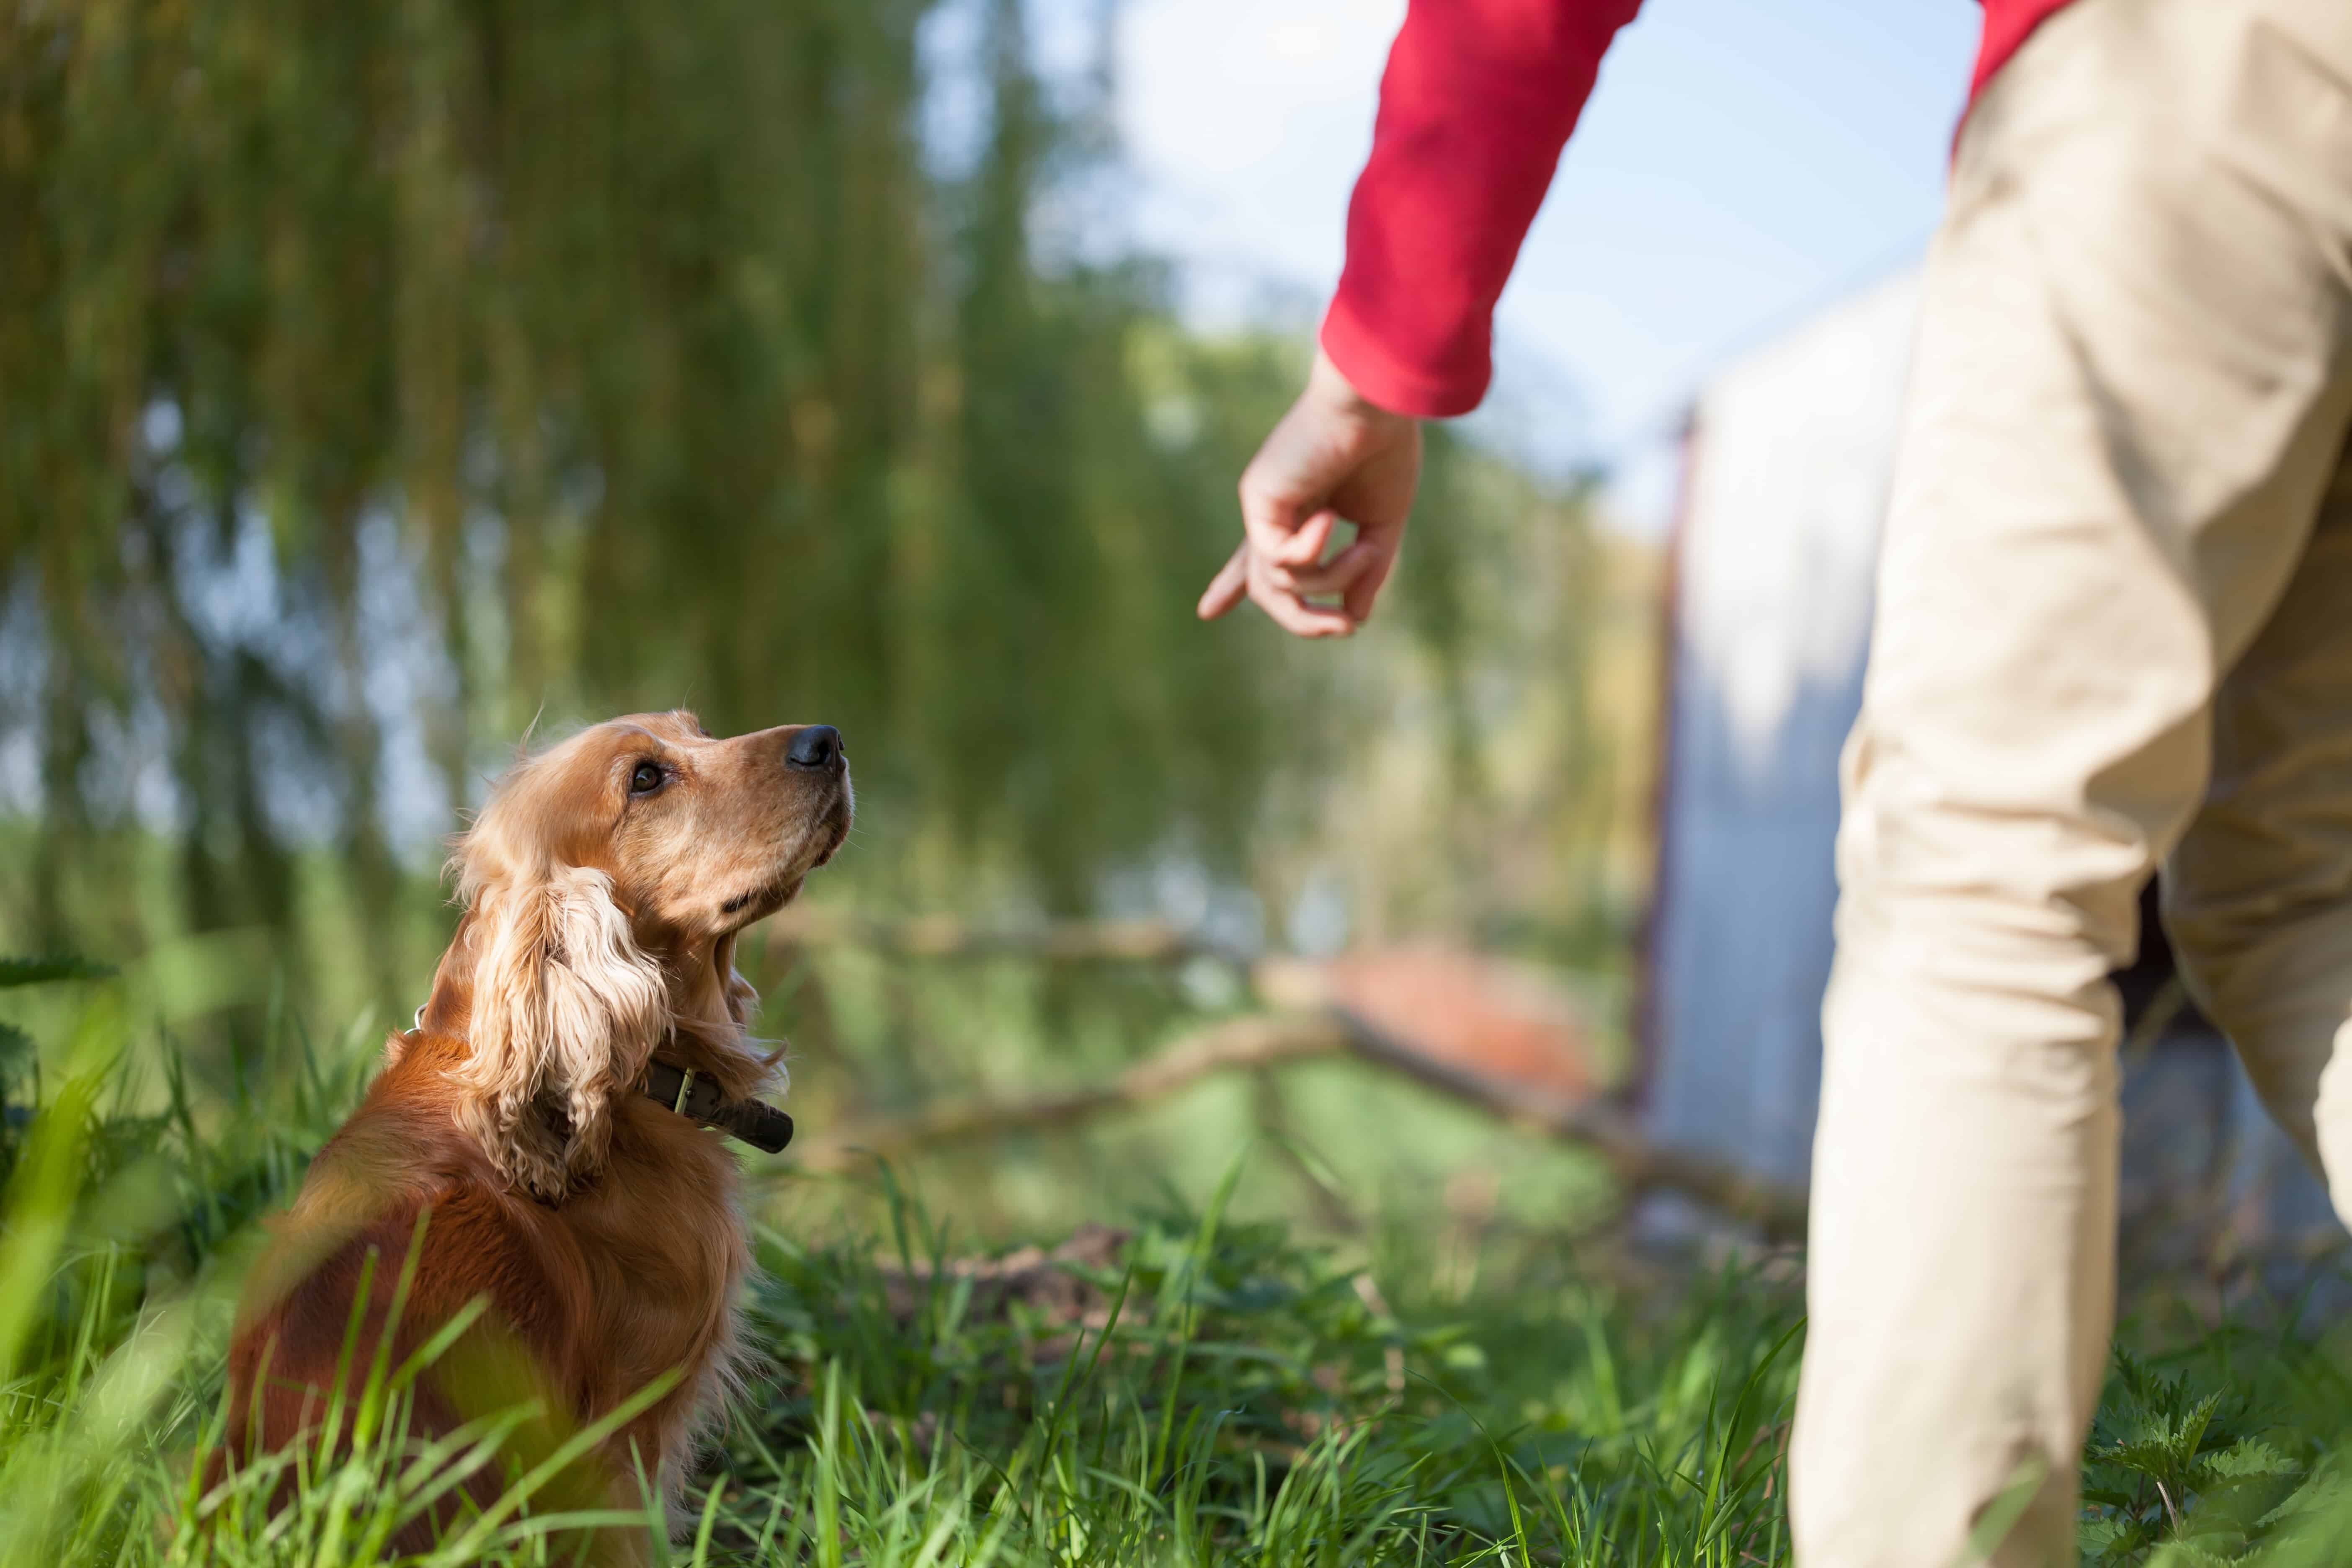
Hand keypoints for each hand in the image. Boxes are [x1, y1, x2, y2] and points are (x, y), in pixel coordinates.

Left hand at [1197, 348, 1422, 636]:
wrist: (1375, 405)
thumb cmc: (1384, 451)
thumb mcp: (1381, 526)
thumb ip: (1364, 572)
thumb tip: (1354, 618)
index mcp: (1298, 513)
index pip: (1260, 559)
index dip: (1233, 586)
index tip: (1207, 611)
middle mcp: (1273, 511)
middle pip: (1266, 588)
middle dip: (1303, 621)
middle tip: (1343, 629)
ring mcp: (1262, 505)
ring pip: (1275, 584)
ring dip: (1330, 582)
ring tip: (1364, 553)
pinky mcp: (1258, 499)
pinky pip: (1279, 558)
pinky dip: (1313, 553)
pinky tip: (1332, 518)